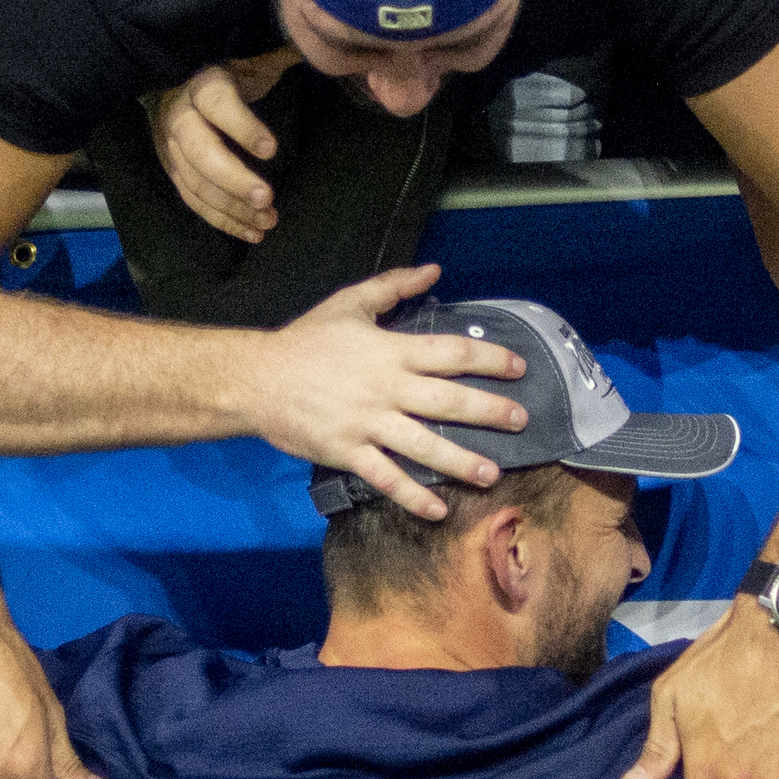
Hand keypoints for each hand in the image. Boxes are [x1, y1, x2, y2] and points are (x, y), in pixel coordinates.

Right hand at [149, 51, 296, 240]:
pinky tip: (251, 232)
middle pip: (201, 153)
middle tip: (267, 199)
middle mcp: (180, 116)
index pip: (218, 103)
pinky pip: (192, 200)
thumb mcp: (249, 56)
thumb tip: (319, 46)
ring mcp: (170, 147)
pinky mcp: (171, 170)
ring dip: (231, 208)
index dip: (242, 126)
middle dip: (233, 180)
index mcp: (202, 83)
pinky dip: (221, 220)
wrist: (169, 80)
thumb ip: (279, 54)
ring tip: (267, 222)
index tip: (271, 149)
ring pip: (196, 183)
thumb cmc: (225, 68)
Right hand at [243, 263, 530, 516]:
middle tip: (521, 421)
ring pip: (423, 445)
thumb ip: (394, 286)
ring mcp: (367, 423)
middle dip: (489, 412)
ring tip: (492, 473)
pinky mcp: (347, 452)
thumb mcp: (350, 303)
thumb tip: (433, 270)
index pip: (451, 353)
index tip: (518, 368)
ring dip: (461, 461)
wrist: (256, 378)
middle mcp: (385, 388)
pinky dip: (412, 495)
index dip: (489, 358)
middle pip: (448, 400)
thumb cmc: (305, 340)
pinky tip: (437, 509)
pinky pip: (386, 477)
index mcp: (390, 351)